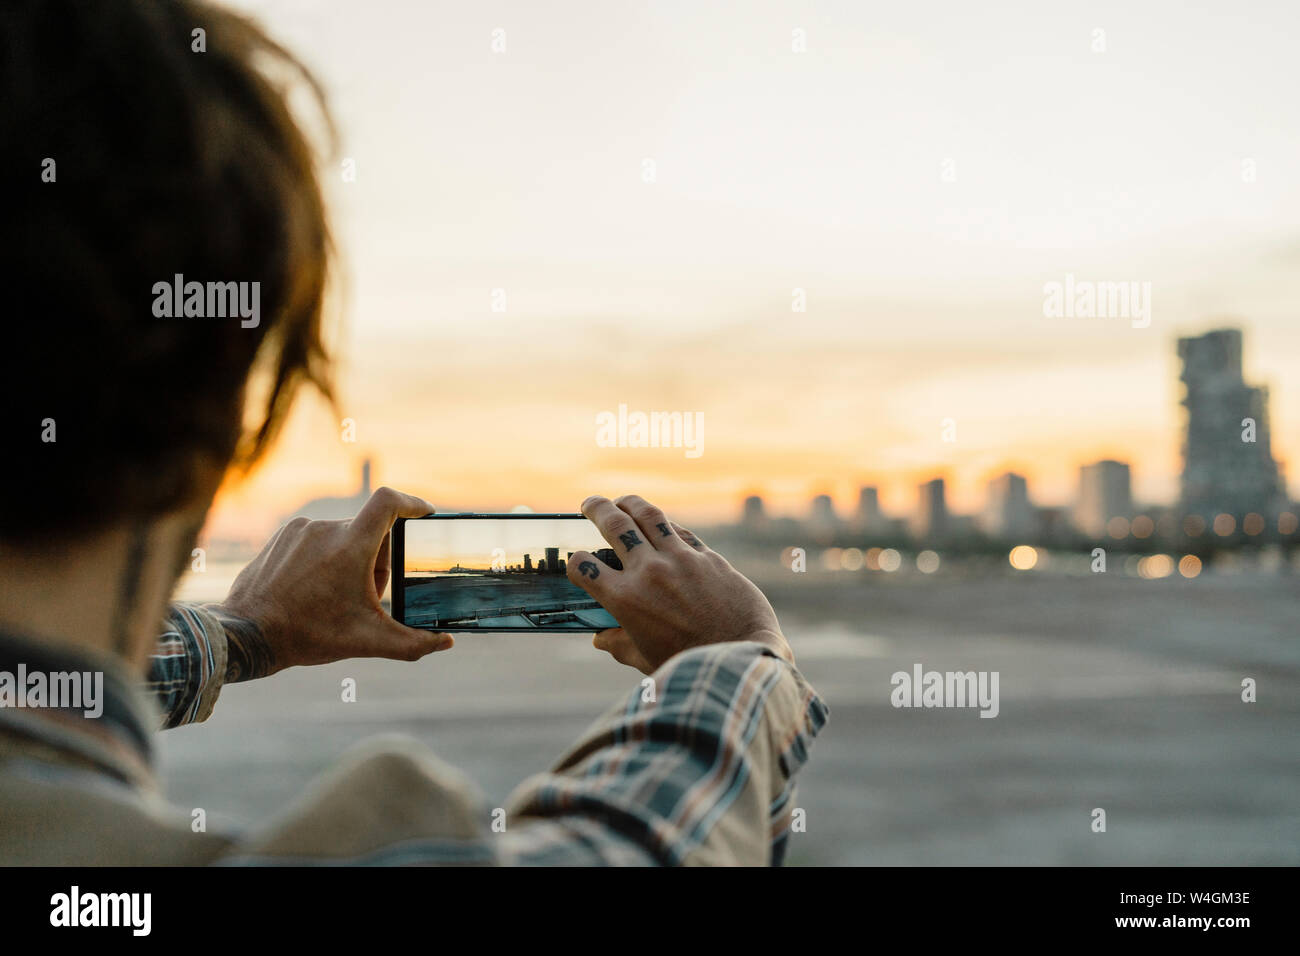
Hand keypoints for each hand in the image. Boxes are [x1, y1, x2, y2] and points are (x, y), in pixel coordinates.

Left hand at [206, 487, 453, 680]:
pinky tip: (312, 589)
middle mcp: (325, 528)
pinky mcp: (282, 536)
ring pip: (342, 537)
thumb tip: (446, 643)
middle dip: (375, 561)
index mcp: (350, 546)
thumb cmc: (308, 635)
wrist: (246, 634)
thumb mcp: (366, 642)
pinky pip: (316, 539)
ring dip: (349, 561)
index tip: (424, 512)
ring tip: (334, 597)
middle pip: (369, 533)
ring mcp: (300, 530)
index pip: (389, 502)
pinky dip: (323, 559)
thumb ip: (412, 643)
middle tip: (364, 596)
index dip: (412, 502)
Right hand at [566, 494, 792, 673]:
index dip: (575, 564)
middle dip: (596, 509)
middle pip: (614, 525)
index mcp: (625, 599)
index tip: (578, 564)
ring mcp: (680, 559)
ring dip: (631, 503)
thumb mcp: (645, 660)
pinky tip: (662, 526)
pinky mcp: (708, 557)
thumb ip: (619, 644)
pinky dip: (667, 526)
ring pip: (649, 516)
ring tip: (622, 500)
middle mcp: (648, 572)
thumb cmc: (690, 664)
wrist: (743, 656)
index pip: (584, 567)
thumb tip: (600, 637)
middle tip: (589, 503)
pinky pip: (682, 532)